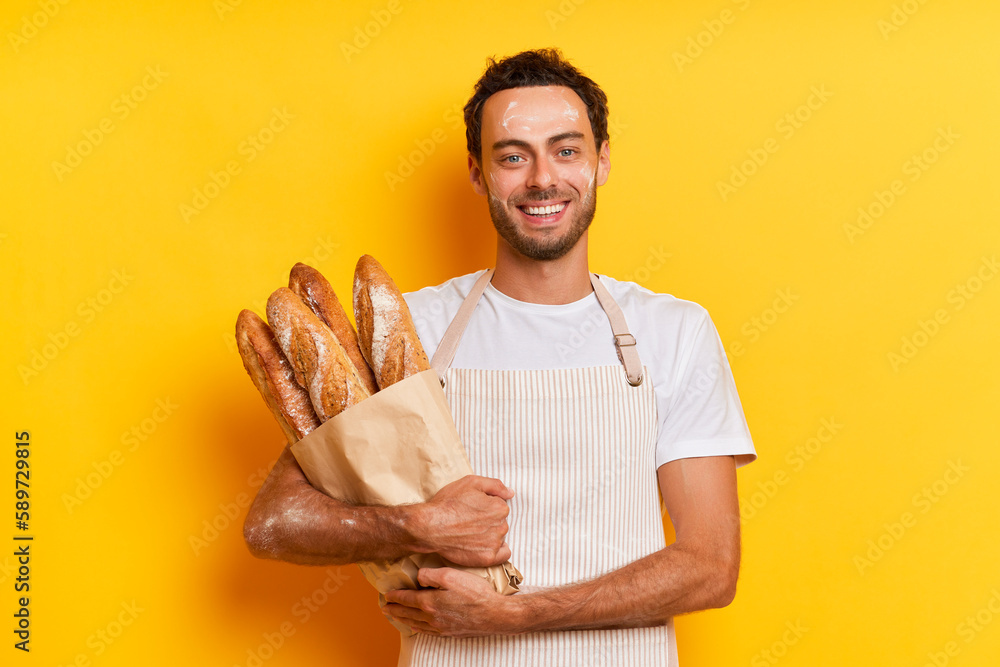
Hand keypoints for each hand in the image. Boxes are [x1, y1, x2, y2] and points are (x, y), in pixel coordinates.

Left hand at [383, 567, 516, 636]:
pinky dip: (417, 628)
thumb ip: (430, 575)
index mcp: (429, 602)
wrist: (494, 615)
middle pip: (407, 612)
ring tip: (395, 616)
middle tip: (384, 608)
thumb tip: (418, 578)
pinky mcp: (449, 632)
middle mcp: (431, 617)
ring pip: (415, 623)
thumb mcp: (451, 575)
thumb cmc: (475, 593)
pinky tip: (415, 627)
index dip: (395, 596)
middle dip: (394, 609)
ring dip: (403, 619)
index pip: (406, 598)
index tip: (386, 595)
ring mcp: (440, 626)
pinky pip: (427, 631)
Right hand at [412, 475, 513, 566]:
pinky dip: (496, 550)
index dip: (485, 505)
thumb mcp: (471, 482)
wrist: (429, 526)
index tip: (473, 508)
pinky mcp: (487, 558)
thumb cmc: (448, 503)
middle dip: (488, 520)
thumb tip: (510, 493)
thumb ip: (495, 485)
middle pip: (500, 522)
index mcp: (500, 508)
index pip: (499, 505)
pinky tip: (483, 546)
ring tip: (470, 533)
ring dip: (489, 534)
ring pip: (499, 536)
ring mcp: (495, 544)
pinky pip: (502, 555)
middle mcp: (502, 526)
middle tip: (469, 520)